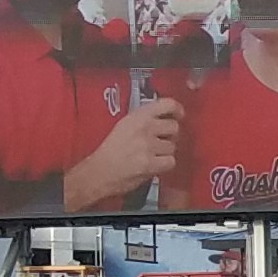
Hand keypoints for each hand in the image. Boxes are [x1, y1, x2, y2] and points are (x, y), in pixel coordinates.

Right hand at [65, 96, 182, 210]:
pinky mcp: (150, 162)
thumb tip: (164, 118)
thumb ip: (144, 119)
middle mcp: (143, 128)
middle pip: (174, 127)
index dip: (177, 109)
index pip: (167, 104)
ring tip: (152, 155)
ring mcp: (147, 145)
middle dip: (170, 135)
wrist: (98, 172)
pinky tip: (154, 164)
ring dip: (165, 152)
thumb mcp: (124, 126)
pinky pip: (171, 161)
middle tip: (161, 141)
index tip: (179, 114)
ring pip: (173, 146)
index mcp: (136, 117)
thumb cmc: (109, 152)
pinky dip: (165, 165)